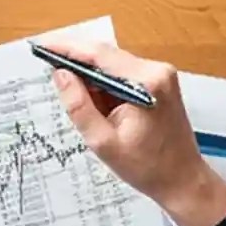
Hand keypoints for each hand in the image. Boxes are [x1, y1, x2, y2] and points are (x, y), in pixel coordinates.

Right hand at [46, 41, 225, 225]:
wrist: (183, 180)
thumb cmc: (148, 168)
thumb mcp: (102, 142)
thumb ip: (79, 106)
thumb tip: (61, 75)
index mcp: (146, 83)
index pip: (99, 54)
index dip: (67, 48)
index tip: (43, 46)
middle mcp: (157, 71)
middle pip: (106, 55)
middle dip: (76, 62)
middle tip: (47, 66)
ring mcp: (161, 75)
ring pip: (114, 64)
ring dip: (91, 76)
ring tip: (73, 97)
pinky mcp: (160, 82)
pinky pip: (124, 74)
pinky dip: (105, 84)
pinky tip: (96, 103)